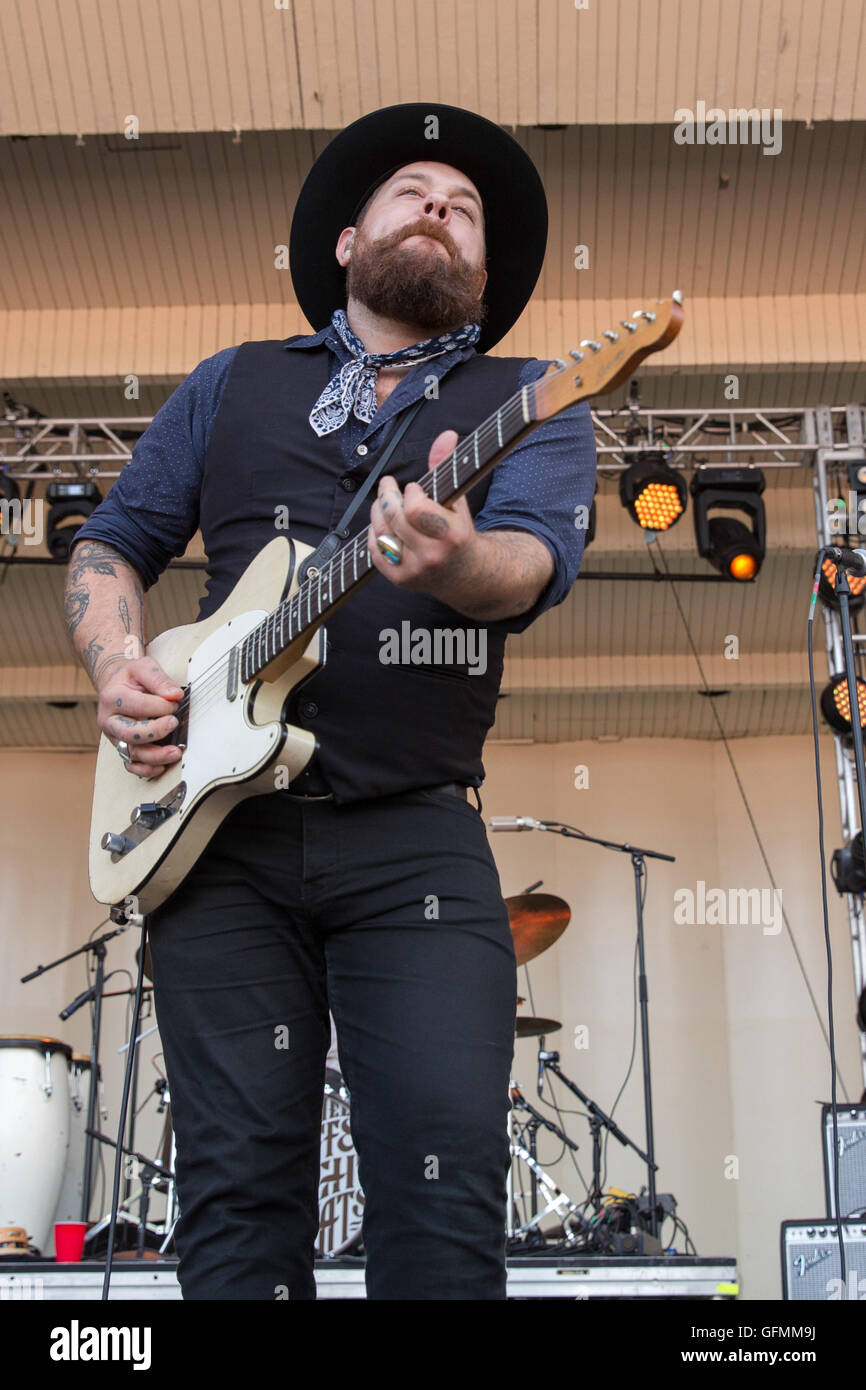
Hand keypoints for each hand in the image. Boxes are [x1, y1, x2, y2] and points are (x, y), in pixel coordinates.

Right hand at [97, 656, 184, 778]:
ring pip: (132, 753)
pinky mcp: (121, 748)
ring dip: (155, 756)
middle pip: (130, 733)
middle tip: (174, 723)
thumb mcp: (143, 667)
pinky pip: (131, 766)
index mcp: (112, 697)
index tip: (174, 701)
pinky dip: (146, 769)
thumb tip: (174, 695)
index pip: (137, 705)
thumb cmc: (131, 678)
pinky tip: (162, 765)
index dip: (160, 705)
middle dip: (156, 731)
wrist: (116, 686)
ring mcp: (114, 737)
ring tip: (175, 752)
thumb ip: (159, 679)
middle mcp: (109, 720)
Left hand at [367, 429, 479, 591]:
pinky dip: (374, 533)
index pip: (414, 508)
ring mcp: (414, 570)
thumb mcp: (458, 501)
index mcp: (451, 535)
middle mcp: (432, 556)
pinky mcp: (400, 579)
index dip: (410, 493)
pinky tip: (384, 526)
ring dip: (378, 511)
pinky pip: (375, 549)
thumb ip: (447, 467)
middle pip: (392, 517)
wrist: (467, 574)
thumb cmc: (460, 532)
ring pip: (380, 532)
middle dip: (386, 495)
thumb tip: (447, 435)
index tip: (414, 488)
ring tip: (385, 503)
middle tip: (388, 486)